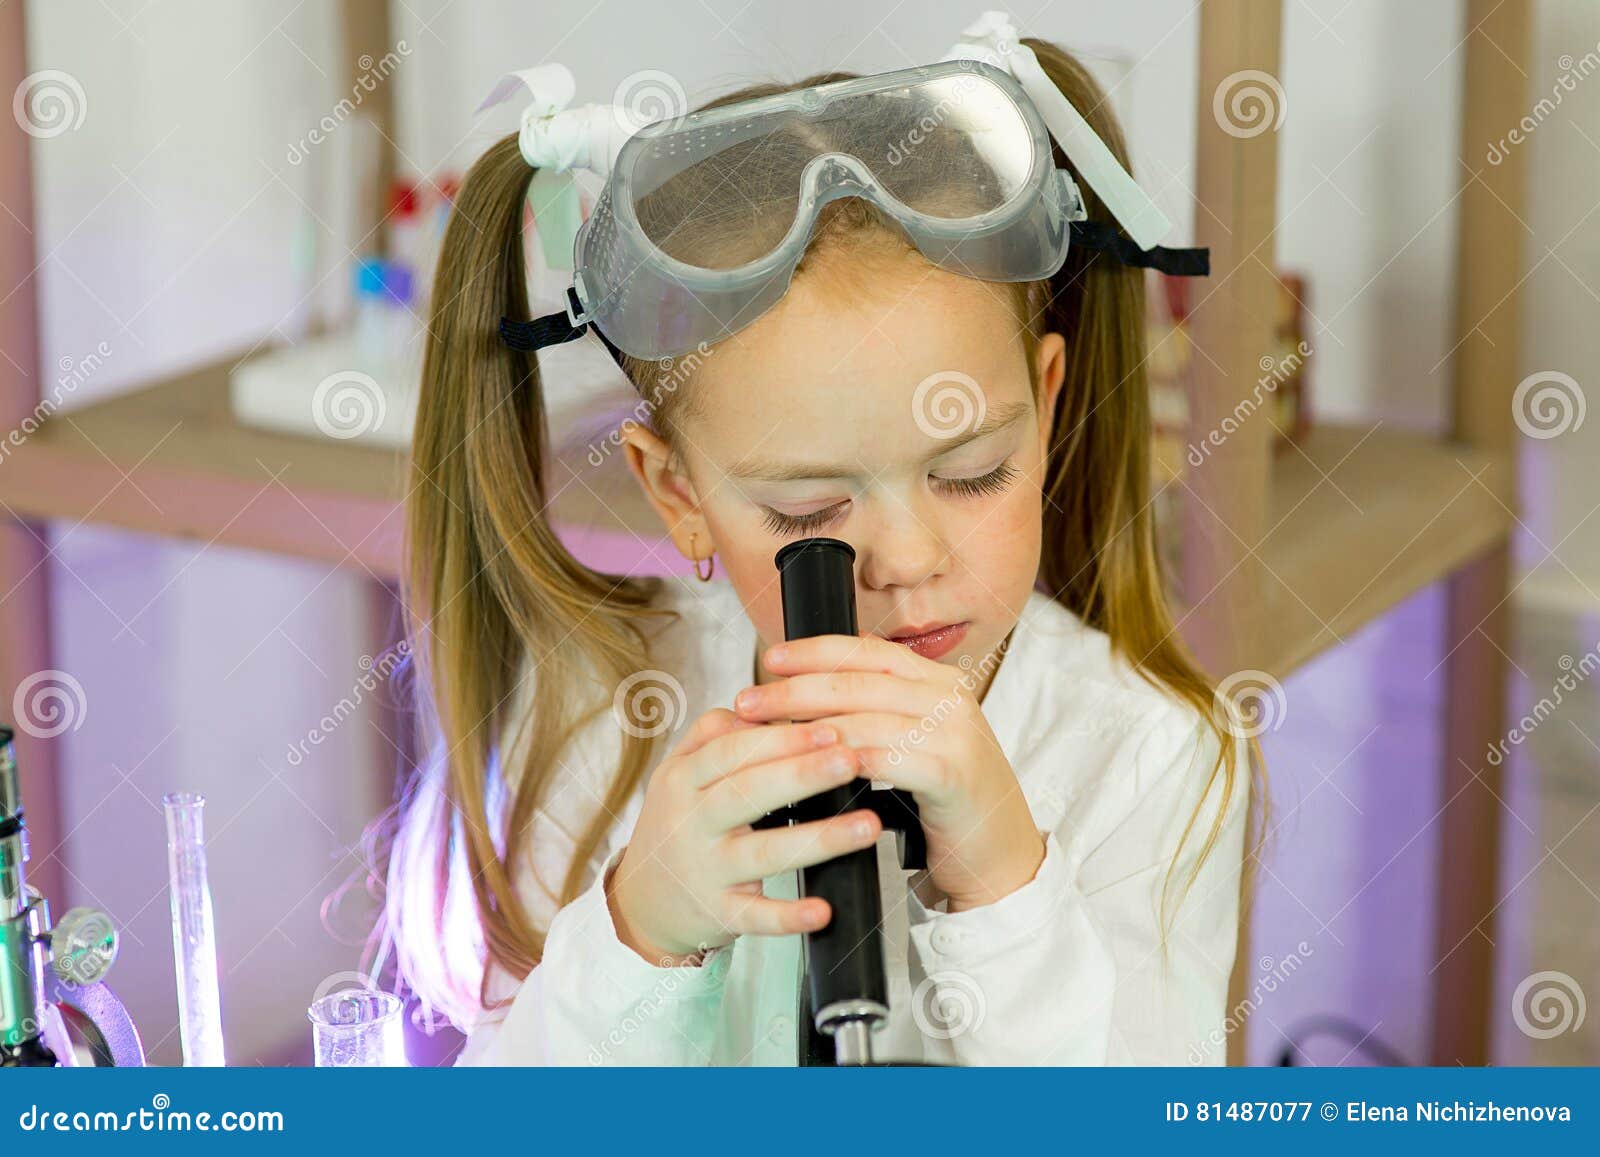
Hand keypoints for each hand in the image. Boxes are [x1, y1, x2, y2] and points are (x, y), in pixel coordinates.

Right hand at [606, 708, 882, 965]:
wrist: (641, 903)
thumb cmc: (675, 827)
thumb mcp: (677, 773)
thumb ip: (711, 734)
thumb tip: (758, 706)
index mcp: (683, 779)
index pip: (732, 750)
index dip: (781, 738)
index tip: (829, 727)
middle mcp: (691, 822)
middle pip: (748, 792)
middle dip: (803, 773)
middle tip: (851, 758)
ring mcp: (705, 871)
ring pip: (763, 853)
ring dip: (818, 839)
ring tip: (866, 825)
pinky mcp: (718, 914)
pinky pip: (755, 916)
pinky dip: (788, 916)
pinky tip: (823, 910)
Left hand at [733, 634, 1044, 911]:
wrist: (1001, 853)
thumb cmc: (947, 799)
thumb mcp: (917, 739)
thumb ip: (881, 707)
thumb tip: (817, 681)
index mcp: (939, 680)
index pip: (868, 650)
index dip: (815, 651)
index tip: (770, 659)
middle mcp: (951, 697)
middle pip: (858, 681)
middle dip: (795, 689)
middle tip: (748, 702)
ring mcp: (956, 733)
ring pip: (865, 717)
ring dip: (807, 727)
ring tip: (765, 738)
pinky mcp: (954, 774)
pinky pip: (887, 759)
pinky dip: (845, 761)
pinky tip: (811, 768)